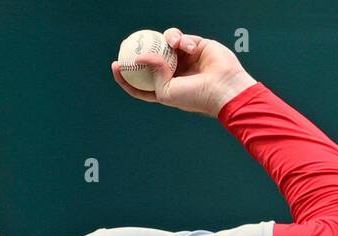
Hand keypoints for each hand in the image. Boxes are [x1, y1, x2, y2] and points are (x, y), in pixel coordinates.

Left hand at [111, 27, 256, 117]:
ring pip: (165, 44)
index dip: (126, 76)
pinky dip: (182, 40)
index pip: (141, 82)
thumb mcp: (166, 91)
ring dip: (166, 41)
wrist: (223, 88)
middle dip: (139, 51)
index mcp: (165, 87)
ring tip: (172, 45)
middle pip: (151, 59)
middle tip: (127, 44)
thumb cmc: (195, 96)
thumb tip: (139, 57)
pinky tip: (186, 47)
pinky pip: (181, 38)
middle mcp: (174, 72)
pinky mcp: (196, 46)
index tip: (115, 66)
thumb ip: (152, 74)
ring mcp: (184, 59)